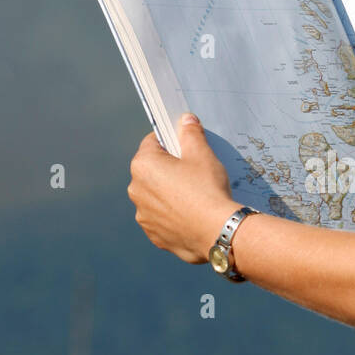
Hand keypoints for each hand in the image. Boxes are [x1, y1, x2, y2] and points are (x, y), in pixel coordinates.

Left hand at [128, 114, 237, 262]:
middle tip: (195, 173)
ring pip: (156, 197)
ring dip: (170, 194)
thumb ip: (190, 133)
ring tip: (195, 197)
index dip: (171, 142)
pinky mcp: (154, 235)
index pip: (153, 142)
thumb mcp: (202, 154)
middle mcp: (136, 190)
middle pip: (153, 171)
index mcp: (143, 165)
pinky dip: (174, 216)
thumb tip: (185, 119)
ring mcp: (143, 215)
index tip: (186, 148)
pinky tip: (192, 216)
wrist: (218, 231)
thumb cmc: (207, 189)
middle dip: (170, 169)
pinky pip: (162, 219)